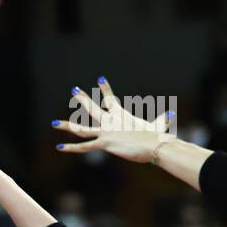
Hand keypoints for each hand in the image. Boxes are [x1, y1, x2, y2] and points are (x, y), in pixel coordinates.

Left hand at [53, 77, 173, 162]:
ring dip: (68, 125)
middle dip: (82, 99)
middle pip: (92, 108)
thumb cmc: (156, 136)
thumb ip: (162, 119)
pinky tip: (60, 147)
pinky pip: (85, 147)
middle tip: (74, 90)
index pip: (111, 98)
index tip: (100, 78)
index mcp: (121, 115)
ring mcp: (106, 132)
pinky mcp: (105, 143)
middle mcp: (110, 121)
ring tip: (54, 123)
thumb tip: (172, 113)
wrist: (154, 144)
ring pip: (82, 128)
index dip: (105, 88)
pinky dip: (72, 148)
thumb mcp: (158, 126)